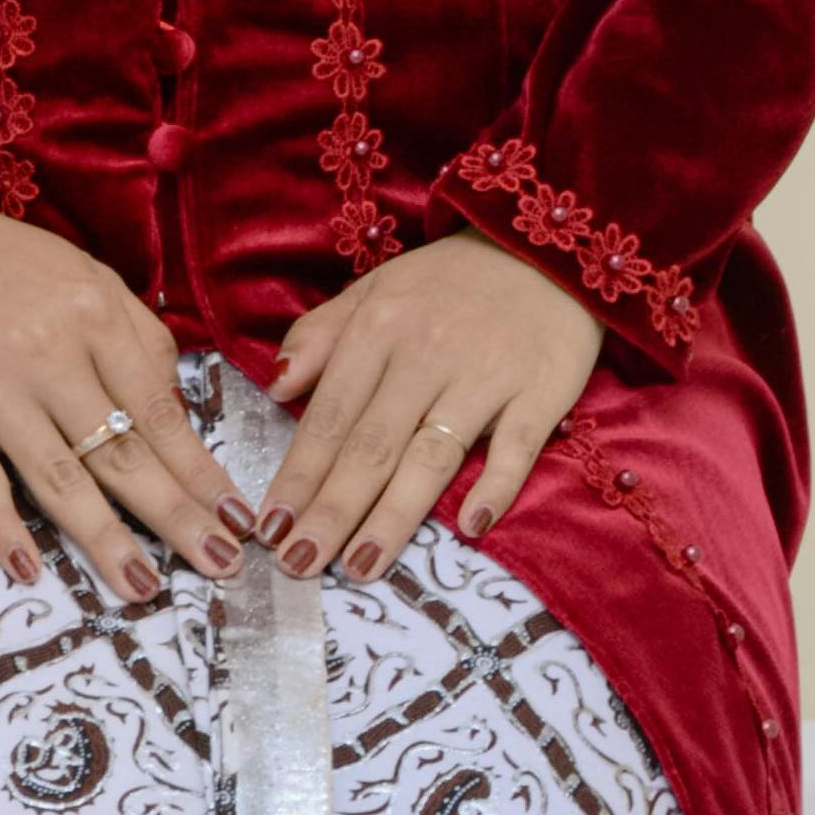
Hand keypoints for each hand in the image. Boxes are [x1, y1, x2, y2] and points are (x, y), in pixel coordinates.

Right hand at [0, 159, 253, 599]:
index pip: (158, 409)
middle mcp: (47, 355)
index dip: (200, 470)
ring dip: (104, 538)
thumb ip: (136, 335)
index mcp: (92, 316)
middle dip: (176, 516)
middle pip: (121, 453)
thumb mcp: (82, 274)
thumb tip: (173, 408)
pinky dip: (3, 527)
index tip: (239, 516)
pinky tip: (31, 569)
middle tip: (222, 565)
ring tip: (144, 586)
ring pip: (57, 478)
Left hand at [267, 233, 599, 577]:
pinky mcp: (540, 391)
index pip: (329, 415)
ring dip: (394, 514)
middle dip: (330, 510)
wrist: (546, 249)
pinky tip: (471, 525)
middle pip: (371, 445)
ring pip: (431, 454)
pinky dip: (496, 484)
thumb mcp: (375, 288)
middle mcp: (425, 355)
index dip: (298, 474)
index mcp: (378, 329)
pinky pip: (516, 446)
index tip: (267, 526)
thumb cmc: (450, 282)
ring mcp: (484, 376)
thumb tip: (275, 386)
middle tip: (299, 564)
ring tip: (361, 564)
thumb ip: (321, 335)